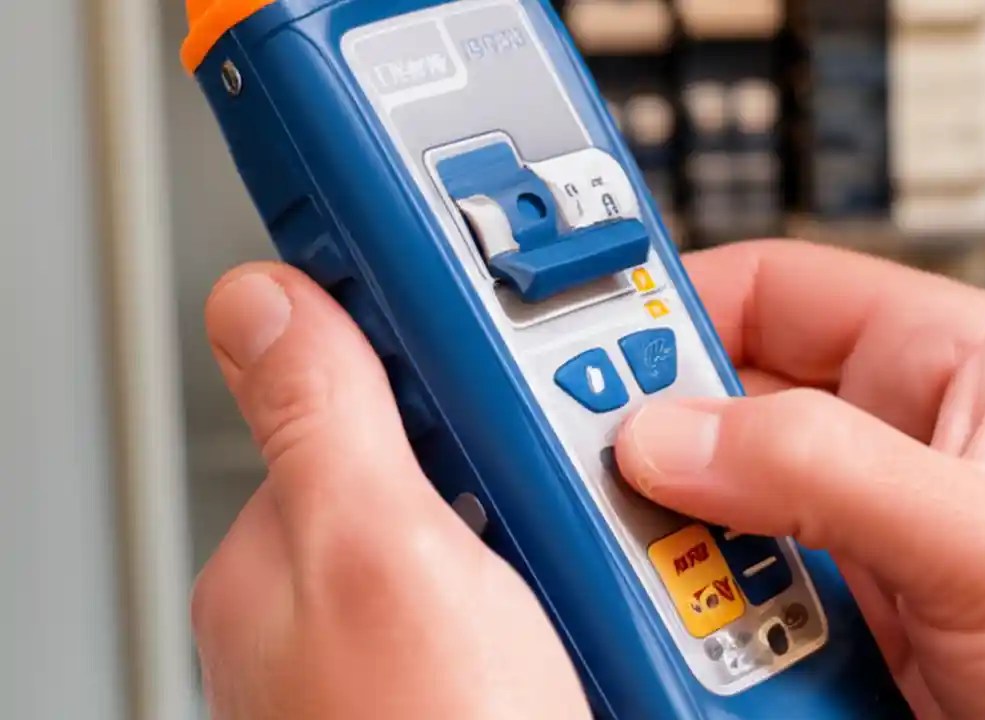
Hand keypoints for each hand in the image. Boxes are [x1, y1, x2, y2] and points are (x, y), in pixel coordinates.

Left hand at [193, 264, 589, 719]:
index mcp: (281, 548)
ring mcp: (408, 641)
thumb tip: (259, 295)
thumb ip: (325, 422)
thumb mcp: (381, 557)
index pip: (353, 389)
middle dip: (525, 451)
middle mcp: (332, 597)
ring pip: (503, 526)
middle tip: (578, 492)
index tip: (506, 317)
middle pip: (443, 458)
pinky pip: (533, 593)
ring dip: (567, 521)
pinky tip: (601, 605)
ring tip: (604, 560)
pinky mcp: (477, 678)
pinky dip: (577, 584)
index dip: (432, 342)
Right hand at [613, 240, 984, 719]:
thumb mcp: (983, 538)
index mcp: (946, 366)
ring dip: (673, 539)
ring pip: (720, 505)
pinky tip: (683, 631)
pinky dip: (695, 609)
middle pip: (729, 403)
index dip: (675, 299)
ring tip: (634, 567)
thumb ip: (825, 470)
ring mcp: (864, 531)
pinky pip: (735, 590)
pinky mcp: (846, 616)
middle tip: (581, 467)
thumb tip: (673, 432)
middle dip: (657, 440)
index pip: (777, 289)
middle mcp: (895, 439)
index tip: (579, 337)